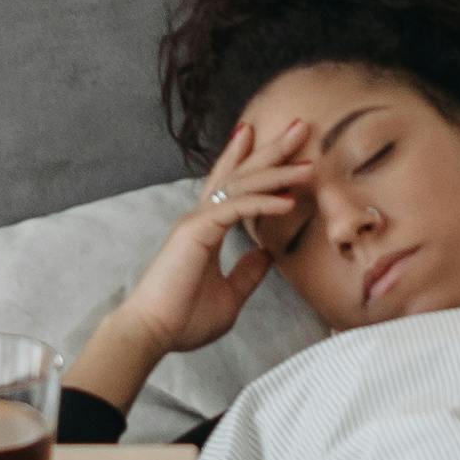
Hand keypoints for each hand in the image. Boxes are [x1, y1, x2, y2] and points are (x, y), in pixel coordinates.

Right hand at [72, 130, 318, 405]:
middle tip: (298, 125)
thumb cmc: (184, 319)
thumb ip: (247, 273)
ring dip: (276, 171)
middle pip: (240, 174)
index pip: (232, 186)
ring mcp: (196, 221)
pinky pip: (236, 208)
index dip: (250, 160)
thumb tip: (267, 255)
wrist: (153, 333)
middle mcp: (200, 218)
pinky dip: (263, 202)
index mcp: (205, 229)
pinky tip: (288, 200)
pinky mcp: (196, 231)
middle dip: (270, 150)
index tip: (274, 143)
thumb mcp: (229, 296)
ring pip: (241, 185)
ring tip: (307, 163)